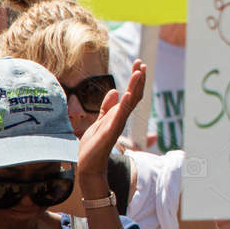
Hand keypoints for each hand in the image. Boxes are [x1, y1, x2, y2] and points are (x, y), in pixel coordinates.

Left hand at [77, 60, 145, 185]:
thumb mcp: (99, 121)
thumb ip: (107, 107)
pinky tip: (127, 94)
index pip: (132, 93)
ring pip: (130, 102)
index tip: (139, 64)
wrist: (88, 165)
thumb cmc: (93, 145)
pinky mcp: (110, 131)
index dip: (136, 80)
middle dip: (138, 79)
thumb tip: (114, 90)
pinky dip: (124, 105)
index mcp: (118, 114)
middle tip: (141, 63)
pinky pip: (119, 116)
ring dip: (135, 87)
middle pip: (134, 95)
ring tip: (139, 72)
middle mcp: (121, 118)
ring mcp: (117, 124)